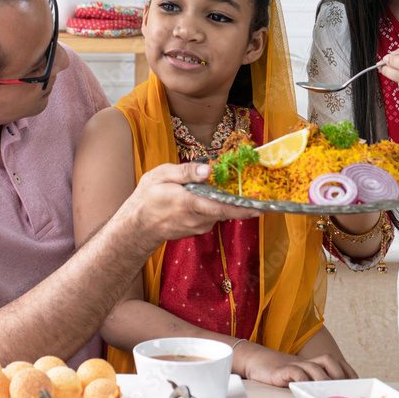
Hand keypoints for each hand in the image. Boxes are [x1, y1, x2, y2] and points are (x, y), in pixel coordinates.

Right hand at [126, 162, 260, 242]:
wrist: (137, 226)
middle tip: (259, 190)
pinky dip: (217, 206)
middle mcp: (197, 218)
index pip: (222, 208)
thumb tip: (208, 169)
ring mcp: (199, 226)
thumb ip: (185, 172)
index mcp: (189, 203)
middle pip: (226, 210)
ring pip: (220, 212)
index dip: (243, 208)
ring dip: (228, 202)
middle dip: (242, 201)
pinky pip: (213, 215)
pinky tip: (214, 195)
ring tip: (234, 186)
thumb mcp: (160, 176)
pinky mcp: (198, 228)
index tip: (261, 206)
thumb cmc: (147, 198)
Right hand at [238, 342, 356, 385]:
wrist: (259, 362)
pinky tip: (304, 386)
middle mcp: (308, 362)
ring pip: (313, 365)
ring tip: (326, 389)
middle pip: (328, 359)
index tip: (356, 383)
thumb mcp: (302, 376)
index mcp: (315, 363)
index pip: (337, 362)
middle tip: (342, 387)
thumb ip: (315, 383)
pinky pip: (294, 371)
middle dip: (338, 373)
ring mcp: (295, 365)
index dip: (348, 370)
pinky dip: (301, 378)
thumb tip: (335, 397)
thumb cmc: (284, 373)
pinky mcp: (282, 371)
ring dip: (322, 377)